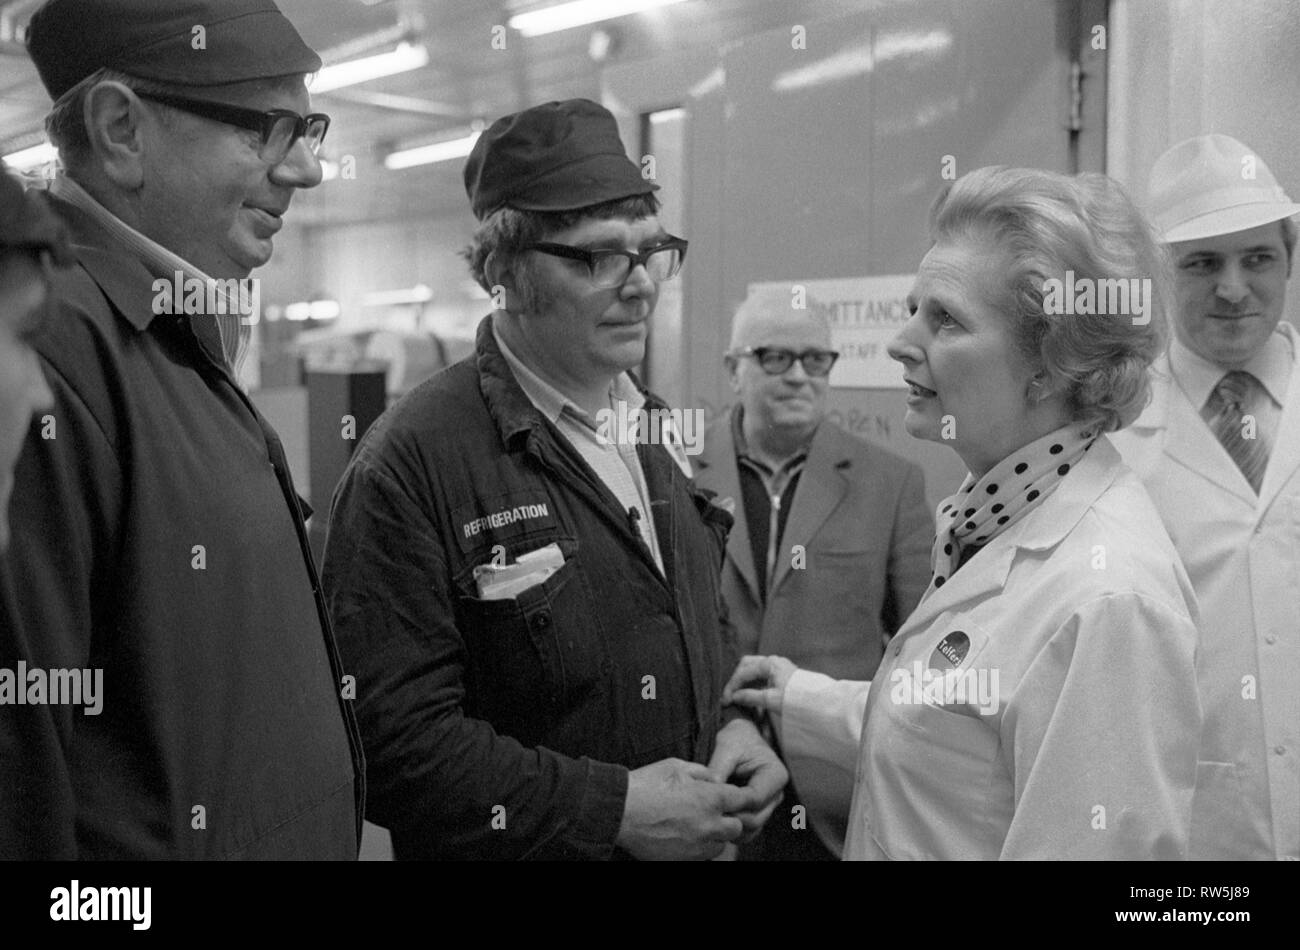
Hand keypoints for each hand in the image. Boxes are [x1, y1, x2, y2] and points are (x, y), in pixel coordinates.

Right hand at [616, 758, 750, 860]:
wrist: (619, 813)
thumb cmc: (646, 785)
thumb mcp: (676, 766)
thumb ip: (702, 772)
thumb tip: (713, 780)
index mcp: (711, 798)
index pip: (743, 799)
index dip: (740, 796)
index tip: (734, 796)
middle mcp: (710, 825)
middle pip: (736, 827)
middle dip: (729, 818)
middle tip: (713, 810)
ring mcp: (697, 846)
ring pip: (720, 845)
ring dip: (715, 835)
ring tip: (697, 824)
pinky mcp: (683, 860)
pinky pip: (702, 857)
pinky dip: (699, 848)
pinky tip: (684, 836)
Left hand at [708, 717, 787, 838]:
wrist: (739, 741)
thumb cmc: (736, 740)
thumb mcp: (727, 746)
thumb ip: (719, 767)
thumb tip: (709, 789)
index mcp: (775, 775)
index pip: (756, 798)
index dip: (733, 802)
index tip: (711, 801)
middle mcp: (775, 795)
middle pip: (755, 818)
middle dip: (730, 817)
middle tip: (705, 813)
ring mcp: (767, 807)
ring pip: (751, 830)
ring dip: (730, 827)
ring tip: (708, 817)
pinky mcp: (757, 814)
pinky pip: (747, 832)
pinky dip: (731, 831)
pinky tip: (714, 821)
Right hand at [723, 654, 798, 714]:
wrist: (820, 703)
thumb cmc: (796, 699)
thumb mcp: (770, 700)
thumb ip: (750, 697)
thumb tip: (733, 697)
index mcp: (769, 663)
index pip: (743, 672)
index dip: (732, 687)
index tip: (725, 701)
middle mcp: (773, 661)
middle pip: (746, 665)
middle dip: (737, 680)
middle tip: (730, 695)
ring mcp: (778, 667)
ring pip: (754, 669)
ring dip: (746, 682)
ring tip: (739, 696)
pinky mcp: (782, 675)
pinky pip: (763, 676)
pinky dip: (755, 685)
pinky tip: (753, 697)